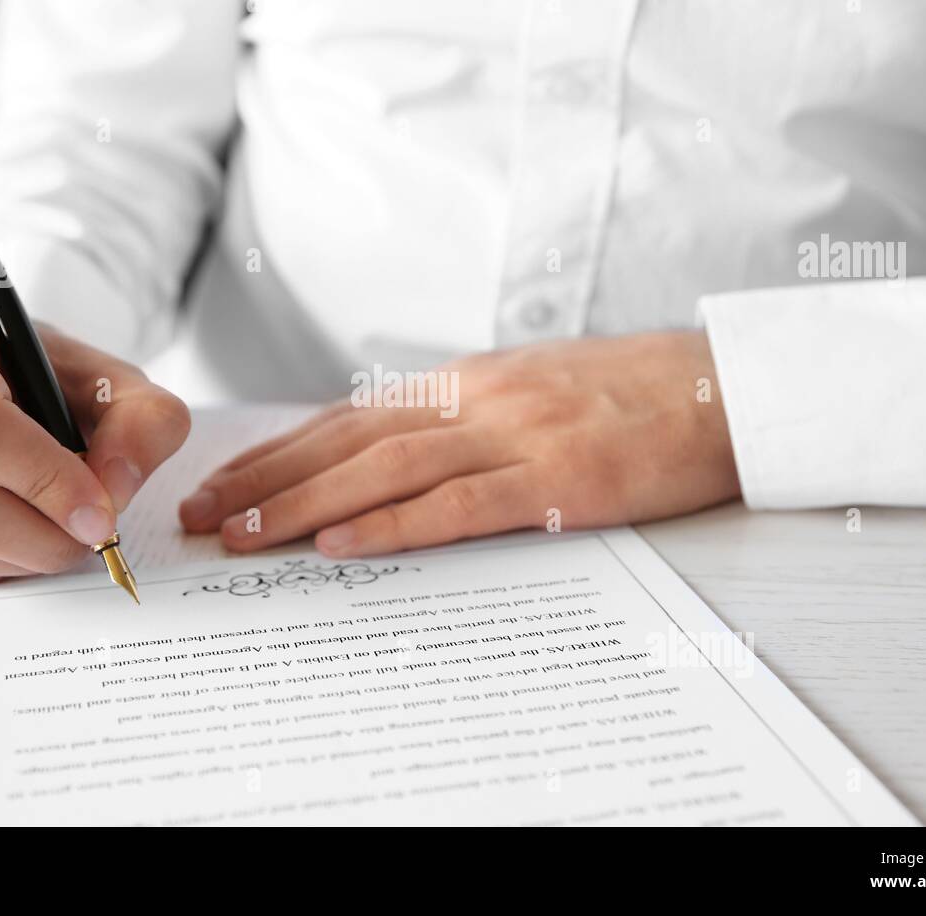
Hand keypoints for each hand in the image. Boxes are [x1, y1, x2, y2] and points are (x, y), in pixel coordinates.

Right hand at [0, 303, 190, 583]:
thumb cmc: (46, 380)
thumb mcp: (113, 381)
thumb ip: (143, 423)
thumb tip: (114, 487)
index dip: (44, 481)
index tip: (100, 513)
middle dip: (40, 535)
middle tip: (90, 535)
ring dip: (19, 557)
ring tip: (59, 535)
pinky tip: (17, 536)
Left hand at [179, 331, 738, 555]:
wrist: (726, 386)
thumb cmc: (632, 395)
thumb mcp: (534, 390)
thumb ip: (466, 417)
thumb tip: (396, 452)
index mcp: (468, 381)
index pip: (351, 417)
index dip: (280, 450)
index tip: (223, 480)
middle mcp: (476, 397)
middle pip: (348, 439)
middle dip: (265, 477)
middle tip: (199, 514)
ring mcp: (516, 432)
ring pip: (386, 468)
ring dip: (304, 501)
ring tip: (240, 533)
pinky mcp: (558, 476)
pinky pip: (460, 504)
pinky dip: (393, 524)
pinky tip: (340, 545)